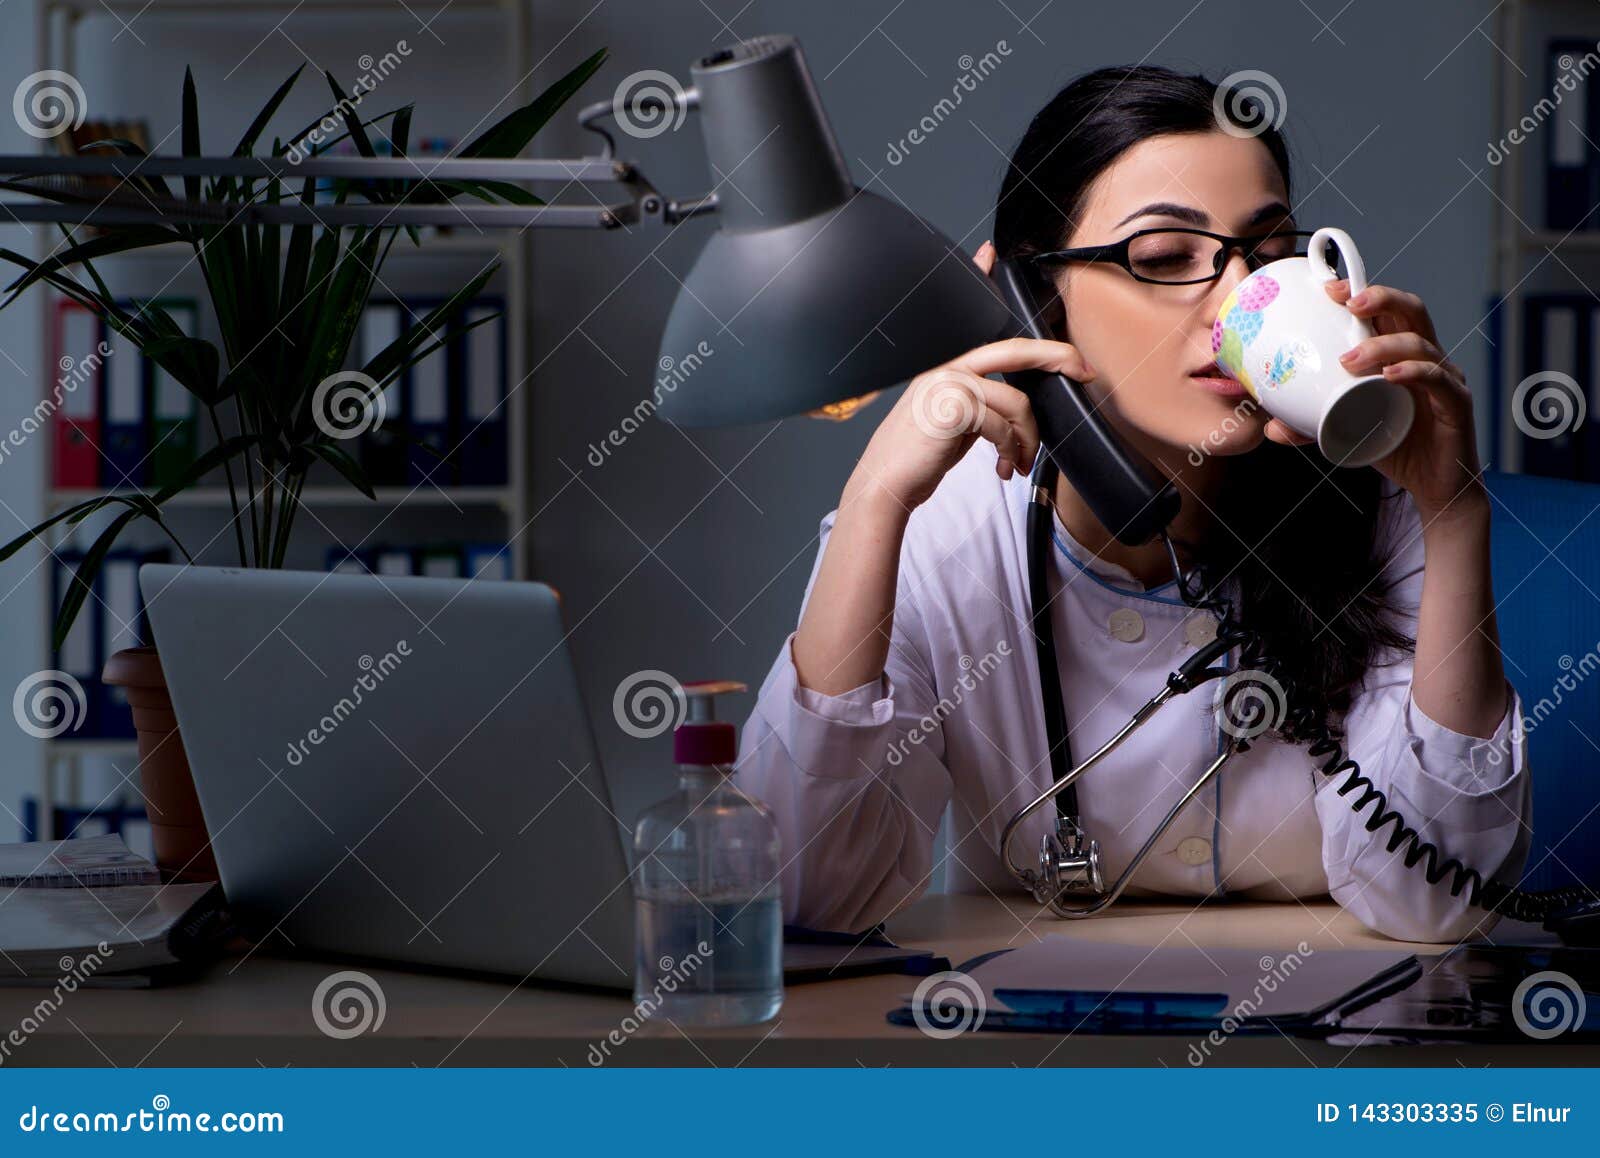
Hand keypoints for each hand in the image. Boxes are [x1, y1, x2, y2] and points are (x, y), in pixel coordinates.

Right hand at [842, 242, 1095, 514]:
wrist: (888, 483)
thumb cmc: (918, 456)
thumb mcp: (951, 422)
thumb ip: (978, 403)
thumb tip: (1017, 412)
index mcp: (945, 365)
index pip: (970, 317)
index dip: (978, 278)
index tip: (989, 254)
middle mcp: (947, 367)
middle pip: (1016, 350)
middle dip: (1059, 357)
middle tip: (1084, 372)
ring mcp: (949, 383)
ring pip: (1018, 403)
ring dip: (1027, 438)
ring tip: (1018, 460)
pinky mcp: (954, 407)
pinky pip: (1003, 426)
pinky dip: (1011, 451)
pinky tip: (1003, 467)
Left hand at [1276, 277, 1485, 522]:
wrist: (1436, 488)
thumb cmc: (1394, 448)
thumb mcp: (1345, 433)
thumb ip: (1310, 426)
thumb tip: (1270, 427)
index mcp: (1401, 355)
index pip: (1388, 311)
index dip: (1362, 292)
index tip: (1327, 288)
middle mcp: (1427, 359)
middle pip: (1411, 311)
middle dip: (1379, 298)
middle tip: (1346, 302)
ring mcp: (1445, 379)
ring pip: (1420, 344)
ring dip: (1382, 345)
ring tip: (1348, 360)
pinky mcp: (1457, 405)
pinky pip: (1438, 380)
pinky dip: (1413, 373)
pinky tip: (1389, 376)